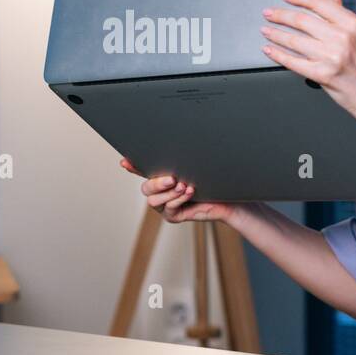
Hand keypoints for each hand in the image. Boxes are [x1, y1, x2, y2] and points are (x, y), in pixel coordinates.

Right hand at [119, 158, 239, 224]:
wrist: (230, 199)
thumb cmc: (215, 180)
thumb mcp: (197, 165)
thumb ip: (184, 158)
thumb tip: (176, 138)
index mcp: (164, 175)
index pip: (143, 169)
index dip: (132, 166)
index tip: (125, 162)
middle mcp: (161, 191)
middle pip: (145, 187)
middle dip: (156, 182)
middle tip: (172, 178)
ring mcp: (166, 205)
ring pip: (152, 200)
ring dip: (168, 193)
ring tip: (183, 186)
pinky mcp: (174, 216)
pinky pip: (168, 209)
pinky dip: (178, 200)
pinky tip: (190, 192)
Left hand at [259, 0, 355, 127]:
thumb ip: (342, 9)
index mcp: (352, 23)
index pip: (318, 2)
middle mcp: (342, 38)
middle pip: (302, 20)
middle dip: (280, 15)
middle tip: (268, 13)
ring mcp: (332, 57)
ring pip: (295, 40)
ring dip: (275, 34)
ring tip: (266, 30)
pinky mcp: (323, 75)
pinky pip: (293, 62)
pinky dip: (278, 55)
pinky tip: (270, 50)